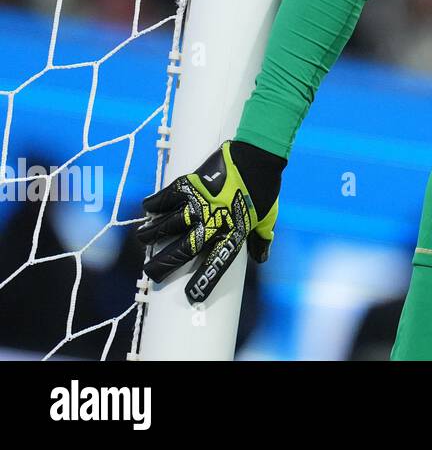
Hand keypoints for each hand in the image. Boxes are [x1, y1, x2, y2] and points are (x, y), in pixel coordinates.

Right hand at [135, 140, 285, 303]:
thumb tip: (261, 257)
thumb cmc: (264, 188)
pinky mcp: (189, 185)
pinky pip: (165, 199)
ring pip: (167, 226)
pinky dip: (153, 205)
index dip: (204, 281)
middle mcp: (212, 223)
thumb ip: (262, 238)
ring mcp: (198, 204)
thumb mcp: (268, 217)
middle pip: (182, 251)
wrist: (257, 156)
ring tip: (142, 238)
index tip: (191, 296)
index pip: (216, 264)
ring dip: (151, 234)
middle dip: (163, 266)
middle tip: (150, 273)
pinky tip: (147, 210)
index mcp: (233, 233)